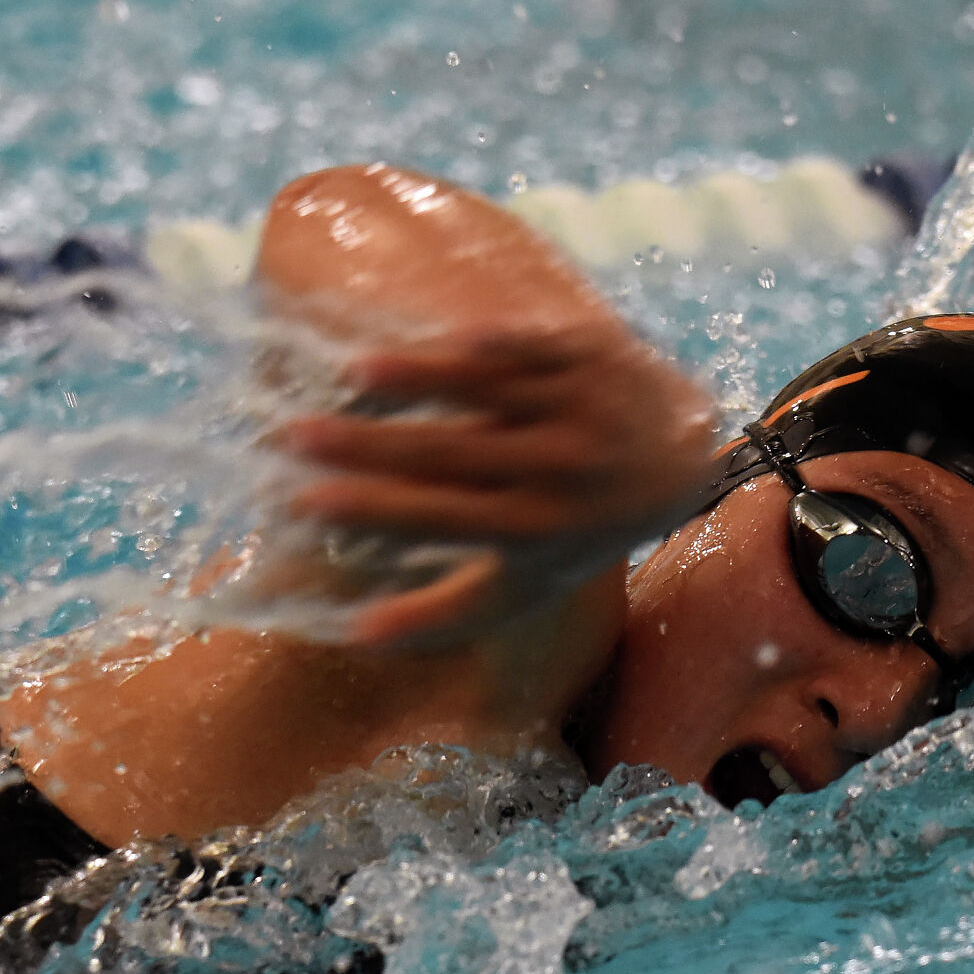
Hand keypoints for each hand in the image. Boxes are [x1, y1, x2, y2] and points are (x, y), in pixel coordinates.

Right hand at [256, 167, 719, 645]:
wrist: (680, 458)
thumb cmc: (574, 530)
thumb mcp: (521, 584)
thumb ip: (441, 611)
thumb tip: (354, 637)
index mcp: (531, 528)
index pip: (438, 518)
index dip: (371, 512)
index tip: (303, 503)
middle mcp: (556, 470)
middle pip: (448, 456)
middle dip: (368, 446)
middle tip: (294, 435)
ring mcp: (576, 407)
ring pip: (489, 392)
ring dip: (422, 381)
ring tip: (353, 373)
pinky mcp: (590, 355)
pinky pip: (533, 347)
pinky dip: (490, 343)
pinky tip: (437, 336)